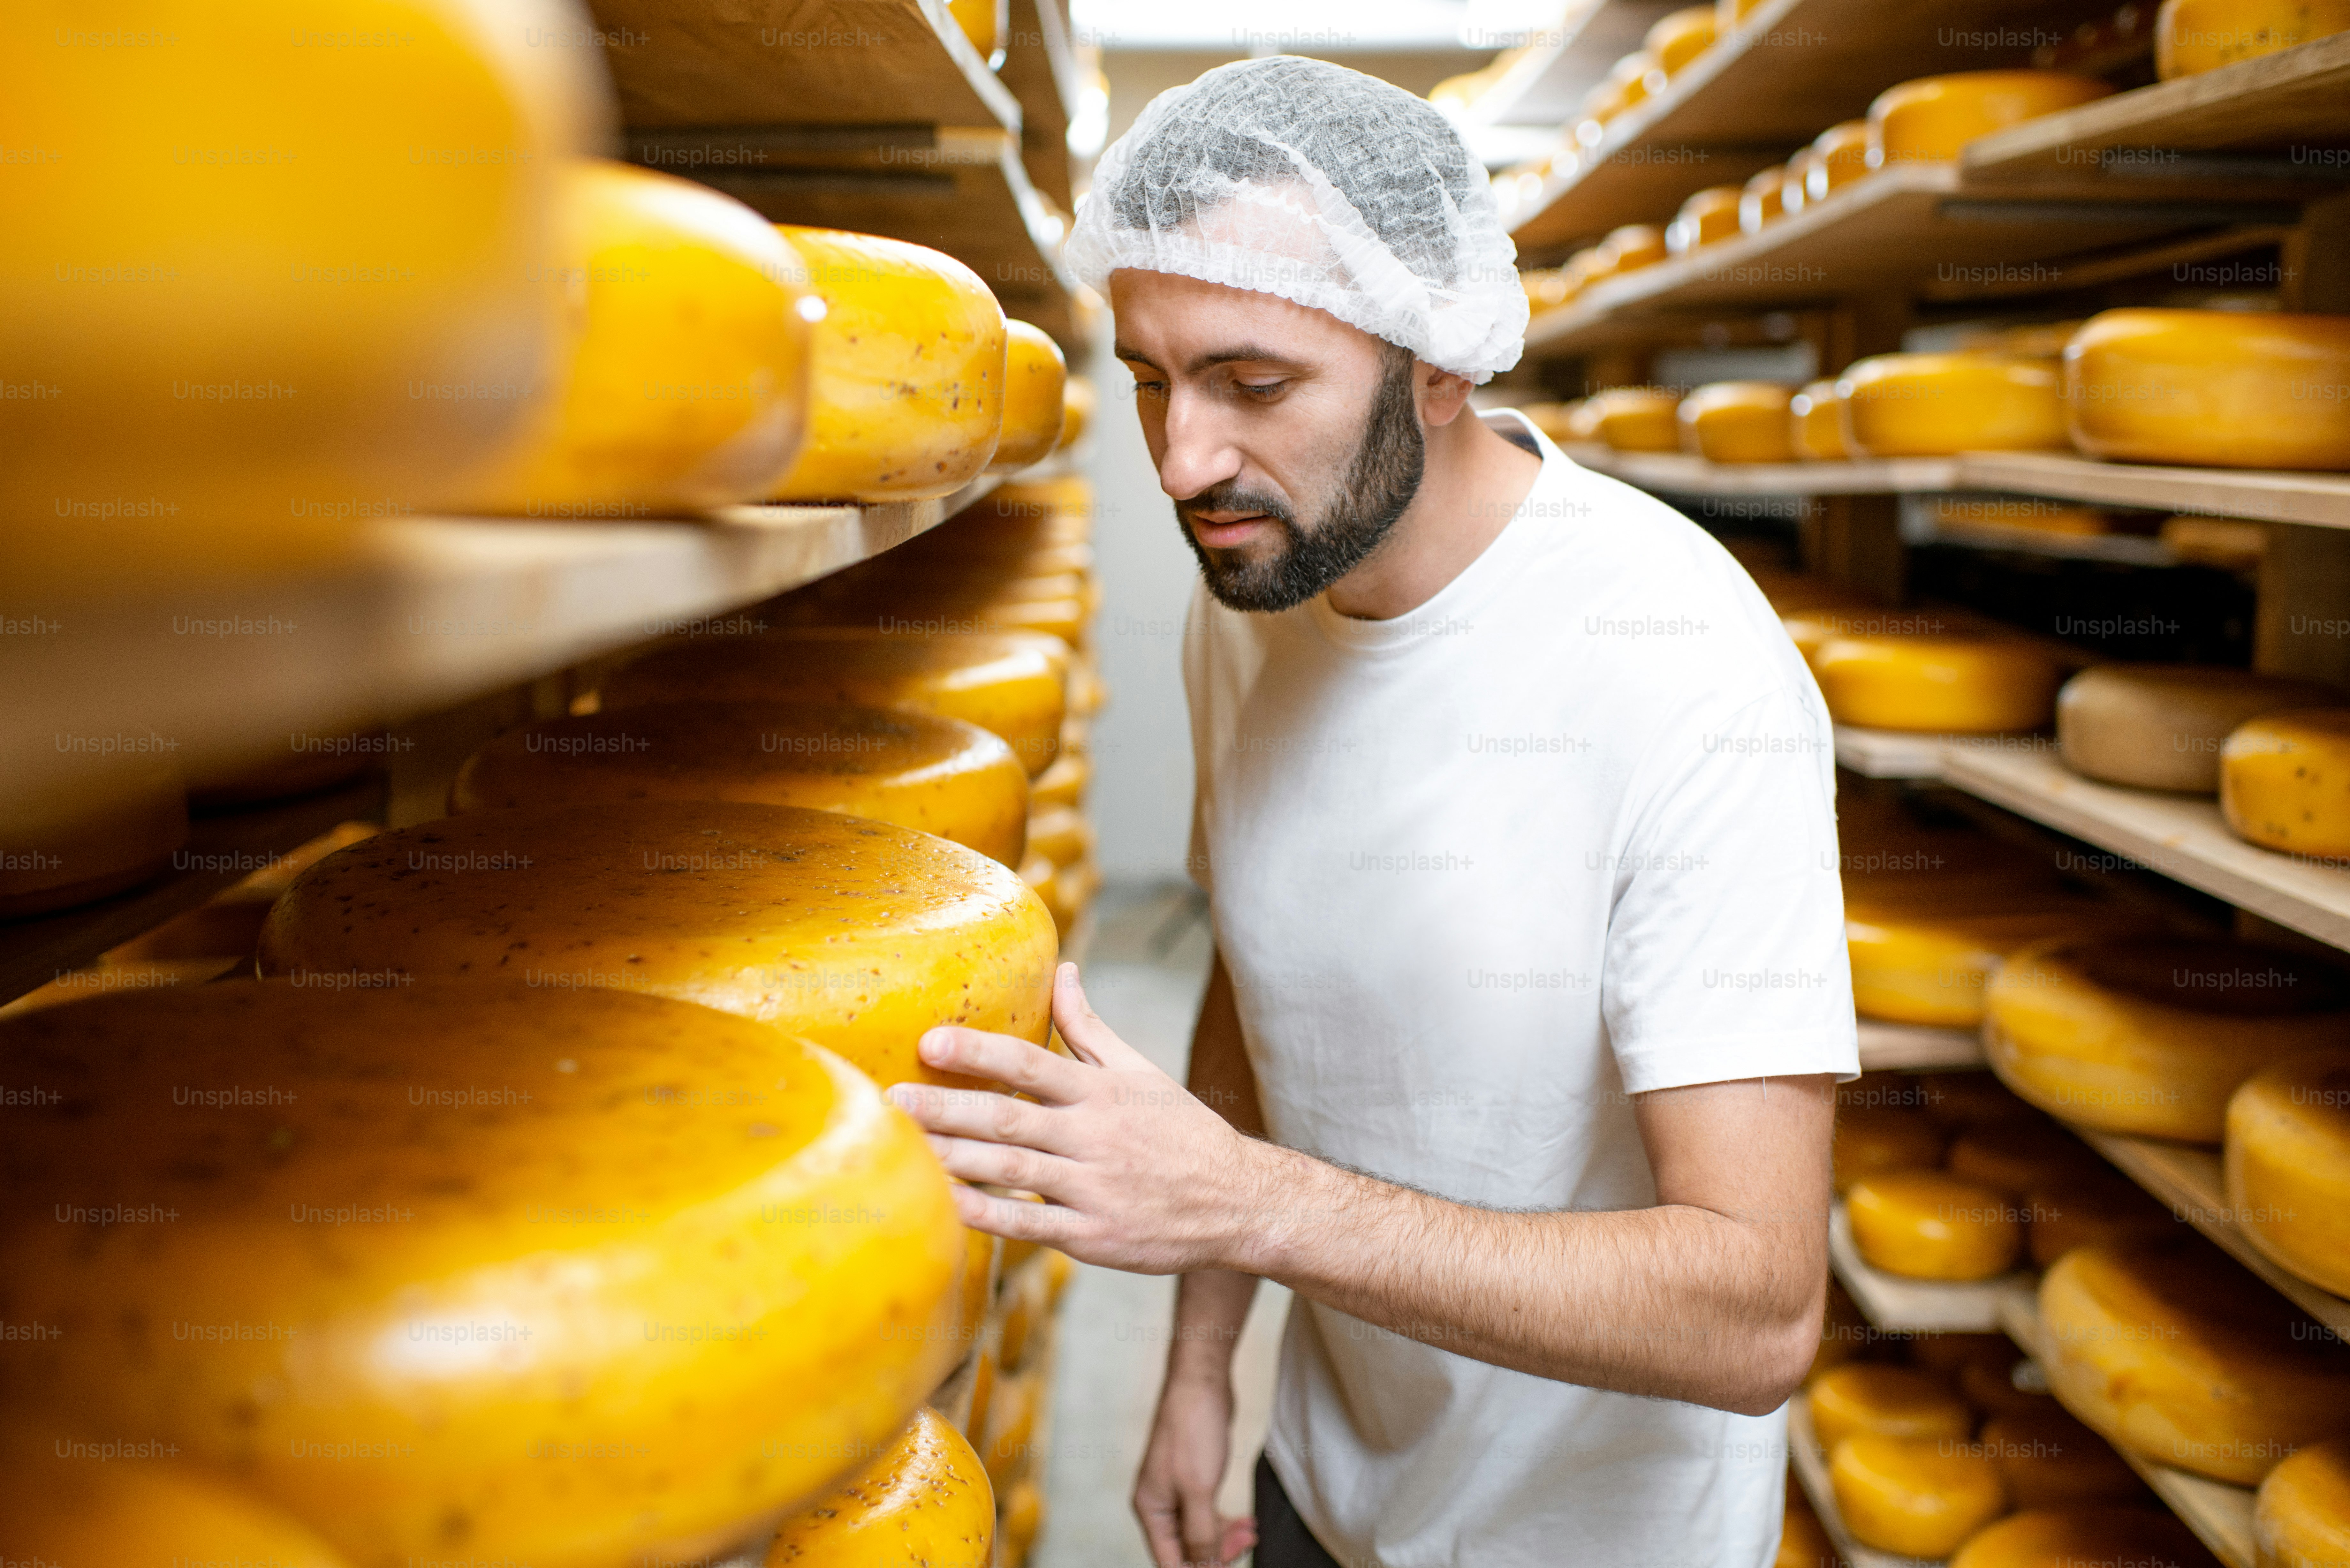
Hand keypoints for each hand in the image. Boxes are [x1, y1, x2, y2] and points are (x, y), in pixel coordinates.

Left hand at [886, 963, 1277, 1274]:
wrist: (1238, 1201)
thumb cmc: (1180, 1131)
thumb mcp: (1140, 1072)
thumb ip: (1090, 1027)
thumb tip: (1062, 969)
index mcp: (1102, 1093)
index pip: (1032, 1063)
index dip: (979, 1051)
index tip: (929, 1041)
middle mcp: (1094, 1137)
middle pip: (1009, 1118)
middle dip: (946, 1107)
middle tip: (890, 1098)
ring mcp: (1092, 1189)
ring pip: (1011, 1171)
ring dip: (953, 1158)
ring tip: (900, 1147)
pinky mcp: (1092, 1235)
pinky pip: (1029, 1225)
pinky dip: (986, 1214)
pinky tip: (945, 1204)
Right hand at [1134, 1371, 1256, 1567]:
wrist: (1202, 1384)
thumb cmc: (1193, 1431)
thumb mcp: (1198, 1489)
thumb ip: (1199, 1533)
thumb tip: (1203, 1567)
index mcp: (1151, 1509)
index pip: (1170, 1561)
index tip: (1225, 1567)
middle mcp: (1159, 1503)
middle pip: (1187, 1548)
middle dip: (1218, 1552)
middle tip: (1247, 1541)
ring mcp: (1176, 1491)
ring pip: (1200, 1532)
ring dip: (1226, 1537)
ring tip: (1251, 1530)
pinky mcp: (1194, 1479)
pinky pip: (1209, 1514)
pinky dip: (1226, 1522)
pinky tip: (1245, 1520)